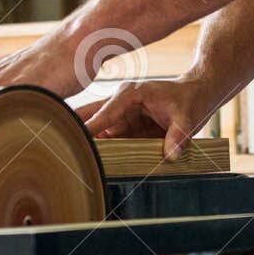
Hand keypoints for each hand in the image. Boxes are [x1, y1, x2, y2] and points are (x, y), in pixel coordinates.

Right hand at [76, 76, 218, 161]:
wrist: (197, 93)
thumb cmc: (190, 101)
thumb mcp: (187, 118)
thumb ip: (178, 135)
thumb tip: (170, 155)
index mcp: (130, 94)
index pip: (104, 113)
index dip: (88, 127)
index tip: (72, 138)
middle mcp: (120, 103)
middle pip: (91, 116)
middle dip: (75, 130)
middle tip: (56, 146)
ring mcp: (122, 115)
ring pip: (97, 130)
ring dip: (87, 142)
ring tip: (68, 158)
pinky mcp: (126, 125)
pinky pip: (109, 138)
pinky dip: (100, 148)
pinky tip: (88, 161)